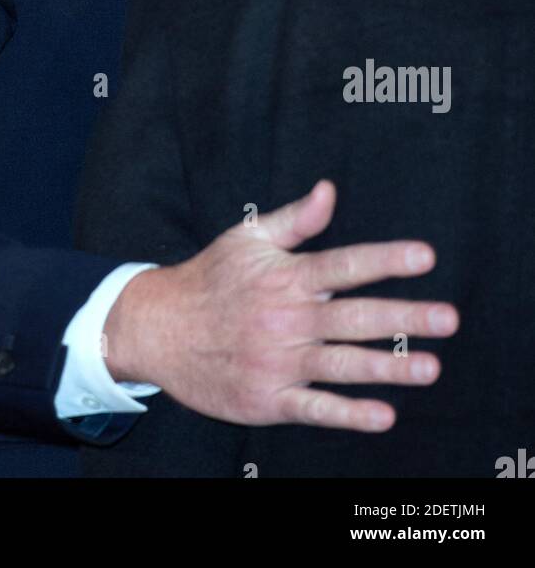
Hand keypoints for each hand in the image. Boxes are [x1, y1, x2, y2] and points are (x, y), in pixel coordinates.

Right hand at [103, 179, 458, 430]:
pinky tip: (383, 415)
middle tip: (447, 318)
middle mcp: (287, 318)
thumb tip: (330, 190)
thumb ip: (296, 219)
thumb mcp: (248, 237)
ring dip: (387, 367)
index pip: (344, 264)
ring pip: (342, 363)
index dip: (385, 260)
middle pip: (354, 316)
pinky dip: (348, 413)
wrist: (159, 328)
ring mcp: (278, 360)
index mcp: (285, 276)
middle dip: (404, 317)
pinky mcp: (268, 397)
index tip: (425, 256)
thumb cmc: (210, 278)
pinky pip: (314, 408)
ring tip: (429, 366)